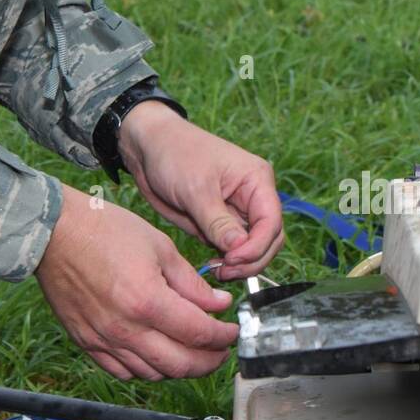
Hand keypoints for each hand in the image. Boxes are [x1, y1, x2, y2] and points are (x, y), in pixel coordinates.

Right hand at [35, 183, 236, 380]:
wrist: (54, 232)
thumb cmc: (103, 229)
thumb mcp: (159, 247)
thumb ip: (191, 283)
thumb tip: (217, 305)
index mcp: (147, 300)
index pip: (199, 335)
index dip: (223, 337)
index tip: (232, 331)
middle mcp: (125, 328)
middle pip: (180, 365)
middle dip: (209, 361)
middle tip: (220, 349)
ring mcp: (103, 340)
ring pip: (153, 374)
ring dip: (179, 367)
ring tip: (191, 351)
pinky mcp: (87, 342)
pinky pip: (123, 372)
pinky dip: (146, 369)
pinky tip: (156, 353)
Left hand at [118, 103, 283, 280]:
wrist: (148, 147)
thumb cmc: (175, 154)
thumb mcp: (196, 189)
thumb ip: (218, 222)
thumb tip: (240, 249)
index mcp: (256, 180)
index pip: (271, 222)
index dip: (257, 246)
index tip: (233, 260)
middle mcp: (252, 197)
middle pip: (269, 239)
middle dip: (252, 260)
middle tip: (225, 272)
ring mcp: (236, 212)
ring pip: (253, 248)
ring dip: (240, 265)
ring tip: (217, 271)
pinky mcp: (219, 223)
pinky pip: (232, 249)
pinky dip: (226, 261)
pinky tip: (212, 266)